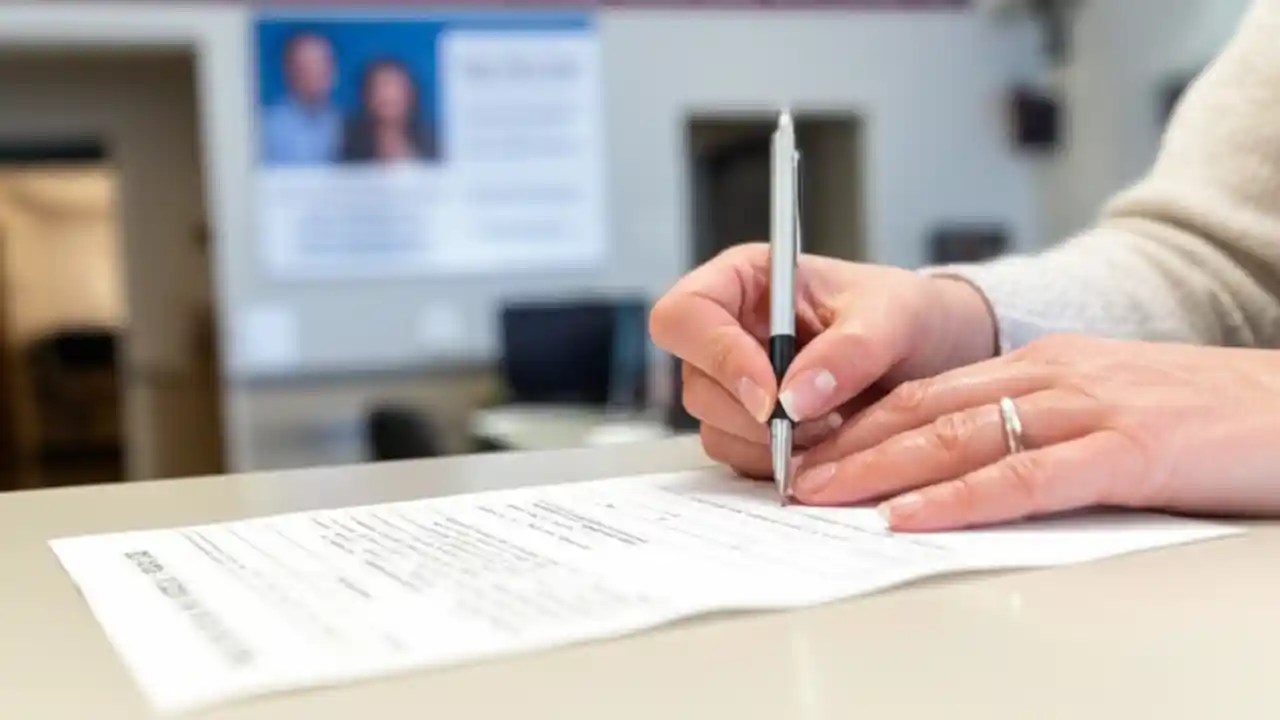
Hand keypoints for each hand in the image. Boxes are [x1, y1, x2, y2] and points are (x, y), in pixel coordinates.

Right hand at [648, 244, 997, 477]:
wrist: (932, 356)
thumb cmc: (907, 316)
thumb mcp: (894, 318)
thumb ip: (849, 350)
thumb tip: (794, 399)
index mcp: (744, 280)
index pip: (685, 314)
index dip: (716, 355)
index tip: (769, 394)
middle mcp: (727, 331)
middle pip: (695, 382)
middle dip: (753, 414)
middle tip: (819, 422)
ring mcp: (732, 384)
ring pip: (714, 427)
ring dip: (771, 442)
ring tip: (834, 426)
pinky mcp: (747, 427)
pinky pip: (739, 457)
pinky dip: (779, 462)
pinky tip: (825, 443)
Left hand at [793, 334, 1279, 530]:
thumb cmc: (1199, 413)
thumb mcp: (1101, 404)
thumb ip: (1033, 424)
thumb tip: (960, 464)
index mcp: (1040, 365)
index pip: (926, 390)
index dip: (858, 421)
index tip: (805, 448)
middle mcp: (1050, 376)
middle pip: (924, 409)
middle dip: (847, 444)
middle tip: (787, 474)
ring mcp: (1086, 409)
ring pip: (958, 436)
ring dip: (879, 468)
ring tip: (820, 495)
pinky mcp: (1126, 451)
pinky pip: (1026, 478)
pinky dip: (960, 499)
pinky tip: (911, 516)